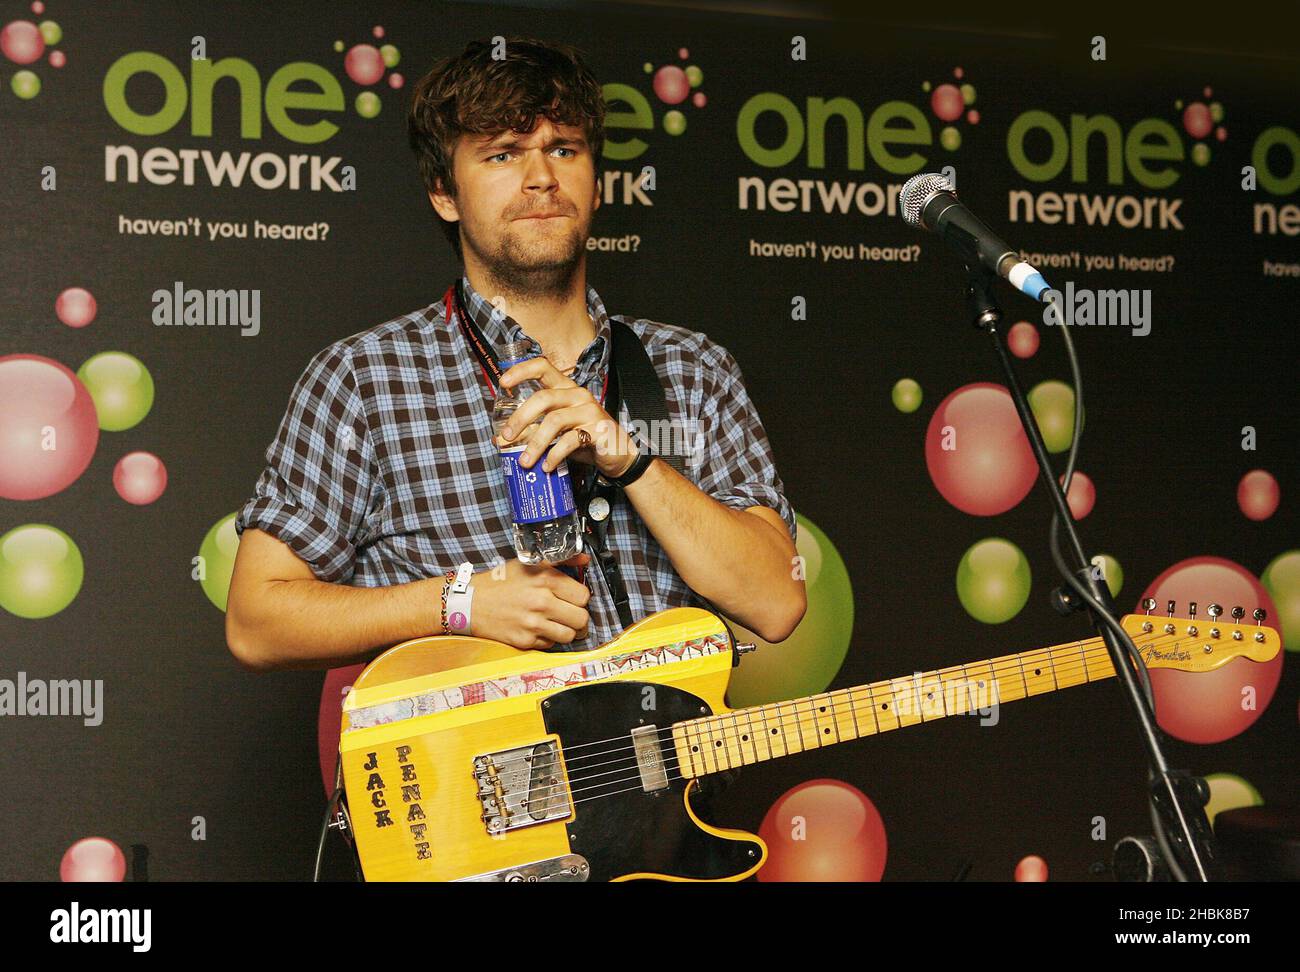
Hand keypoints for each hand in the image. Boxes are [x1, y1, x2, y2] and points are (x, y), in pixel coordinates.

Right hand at [468, 553, 592, 650]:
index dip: (579, 597)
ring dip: (566, 630)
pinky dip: (547, 638)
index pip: (584, 596)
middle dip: (577, 616)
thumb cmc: (499, 582)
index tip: (572, 598)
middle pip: (581, 618)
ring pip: (570, 635)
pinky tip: (537, 628)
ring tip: (556, 622)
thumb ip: (561, 561)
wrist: (470, 603)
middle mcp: (541, 602)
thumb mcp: (528, 563)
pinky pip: (550, 644)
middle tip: (568, 613)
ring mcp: (533, 624)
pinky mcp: (525, 641)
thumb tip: (585, 559)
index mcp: (545, 579)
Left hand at [493, 357, 637, 479]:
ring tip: (525, 461)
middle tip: (506, 437)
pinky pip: (570, 441)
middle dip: (520, 418)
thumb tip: (501, 439)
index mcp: (565, 388)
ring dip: (535, 443)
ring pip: (554, 421)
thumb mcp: (556, 433)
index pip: (543, 367)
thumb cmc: (585, 439)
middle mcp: (577, 395)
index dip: (521, 371)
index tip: (503, 382)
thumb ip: (532, 431)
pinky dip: (554, 455)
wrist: (618, 454)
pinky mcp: (597, 429)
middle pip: (543, 398)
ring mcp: (588, 411)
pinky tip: (547, 466)